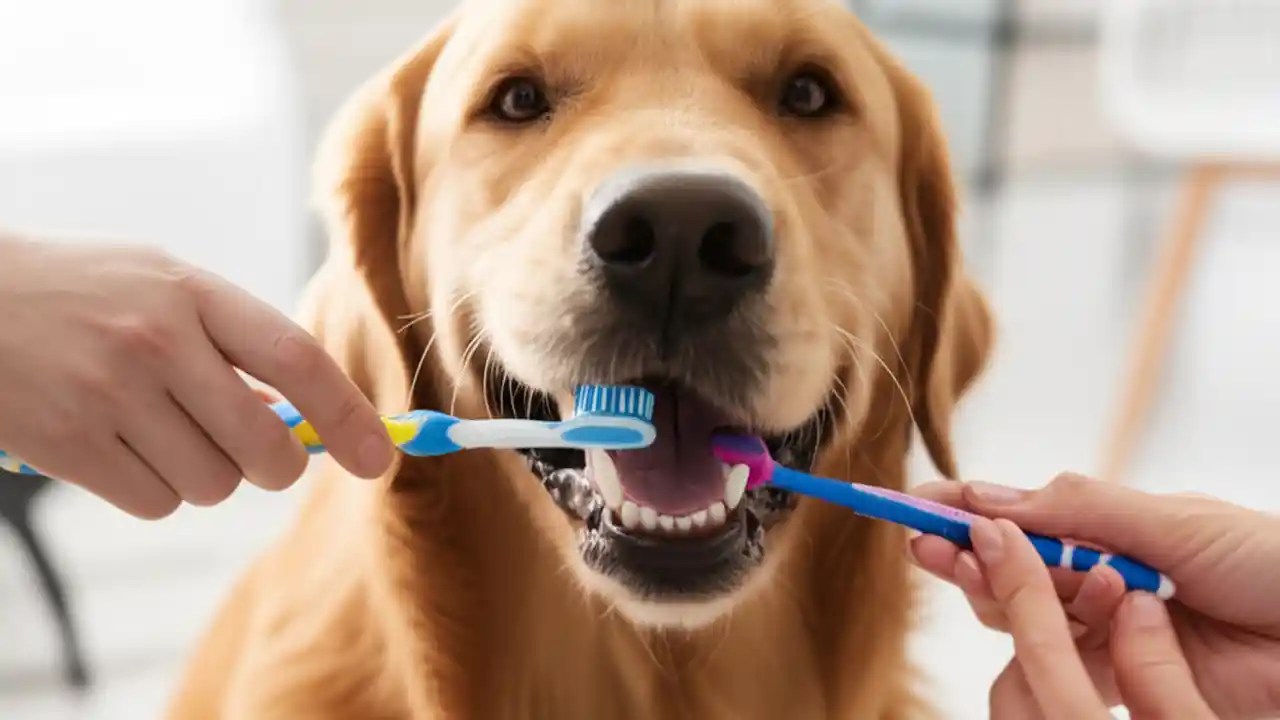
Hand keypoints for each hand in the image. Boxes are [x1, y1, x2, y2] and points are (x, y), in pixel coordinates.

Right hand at [0, 233, 392, 517]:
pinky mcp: (69, 443)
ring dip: (201, 474)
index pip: (299, 360)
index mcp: (194, 292)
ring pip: (211, 485)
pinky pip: (157, 503)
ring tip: (156, 428)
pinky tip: (118, 447)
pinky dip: (152, 491)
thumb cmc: (82, 292)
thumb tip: (307, 421)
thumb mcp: (162, 284)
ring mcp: (111, 393)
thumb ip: (233, 341)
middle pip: (265, 449)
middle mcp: (158, 341)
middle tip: (251, 451)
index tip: (378, 458)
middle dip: (273, 467)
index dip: (349, 417)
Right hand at [912, 474, 1279, 718]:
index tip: (915, 505)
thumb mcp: (1174, 521)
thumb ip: (1082, 510)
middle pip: (1009, 571)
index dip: (964, 509)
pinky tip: (1075, 631)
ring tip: (1021, 582)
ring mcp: (1110, 635)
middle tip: (931, 548)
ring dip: (1010, 600)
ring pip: (1027, 621)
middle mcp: (1100, 581)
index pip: (1020, 516)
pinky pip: (1065, 676)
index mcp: (1109, 531)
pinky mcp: (1126, 686)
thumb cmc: (1269, 564)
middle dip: (966, 556)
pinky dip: (1052, 657)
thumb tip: (990, 495)